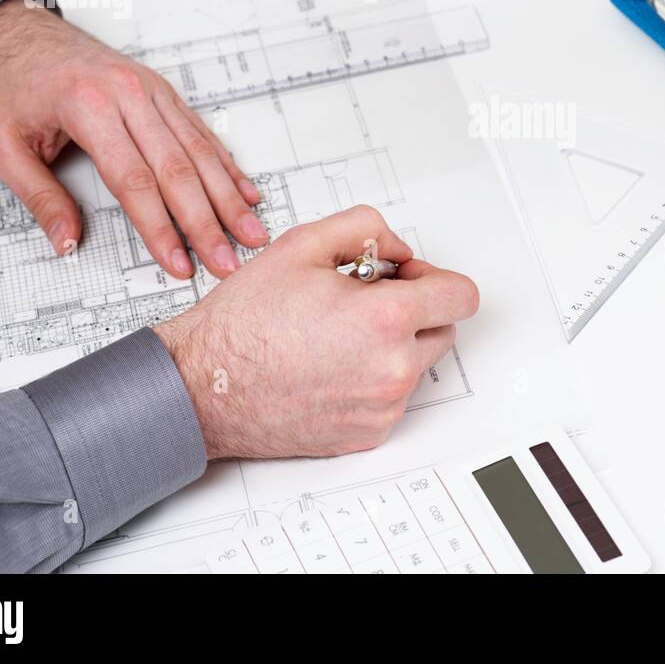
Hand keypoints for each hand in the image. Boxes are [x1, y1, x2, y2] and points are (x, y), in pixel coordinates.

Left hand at [0, 0, 266, 279]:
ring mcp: (152, 91)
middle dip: (207, 221)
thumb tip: (66, 242)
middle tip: (226, 259)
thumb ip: (38, 197)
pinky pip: (201, 133)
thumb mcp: (2, 145)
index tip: (177, 262)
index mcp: (88, 106)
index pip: (134, 180)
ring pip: (199, 151)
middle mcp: (129, 95)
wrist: (19, 31)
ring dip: (228, 197)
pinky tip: (244, 193)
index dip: (160, 226)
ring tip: (250, 232)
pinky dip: (226, 167)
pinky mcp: (163, 92)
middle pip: (178, 169)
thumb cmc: (11, 83)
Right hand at [154, 205, 479, 459]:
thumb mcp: (304, 244)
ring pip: (416, 364)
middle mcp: (392, 370)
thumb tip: (399, 250)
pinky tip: (328, 366)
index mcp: (386, 320)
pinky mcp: (368, 434)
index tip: (407, 276)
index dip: (434, 277)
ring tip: (335, 335)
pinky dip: (372, 379)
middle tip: (362, 301)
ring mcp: (382, 407)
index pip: (461, 295)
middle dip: (414, 310)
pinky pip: (391, 398)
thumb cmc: (243, 323)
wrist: (203, 387)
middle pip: (444, 330)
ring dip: (391, 345)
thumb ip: (368, 230)